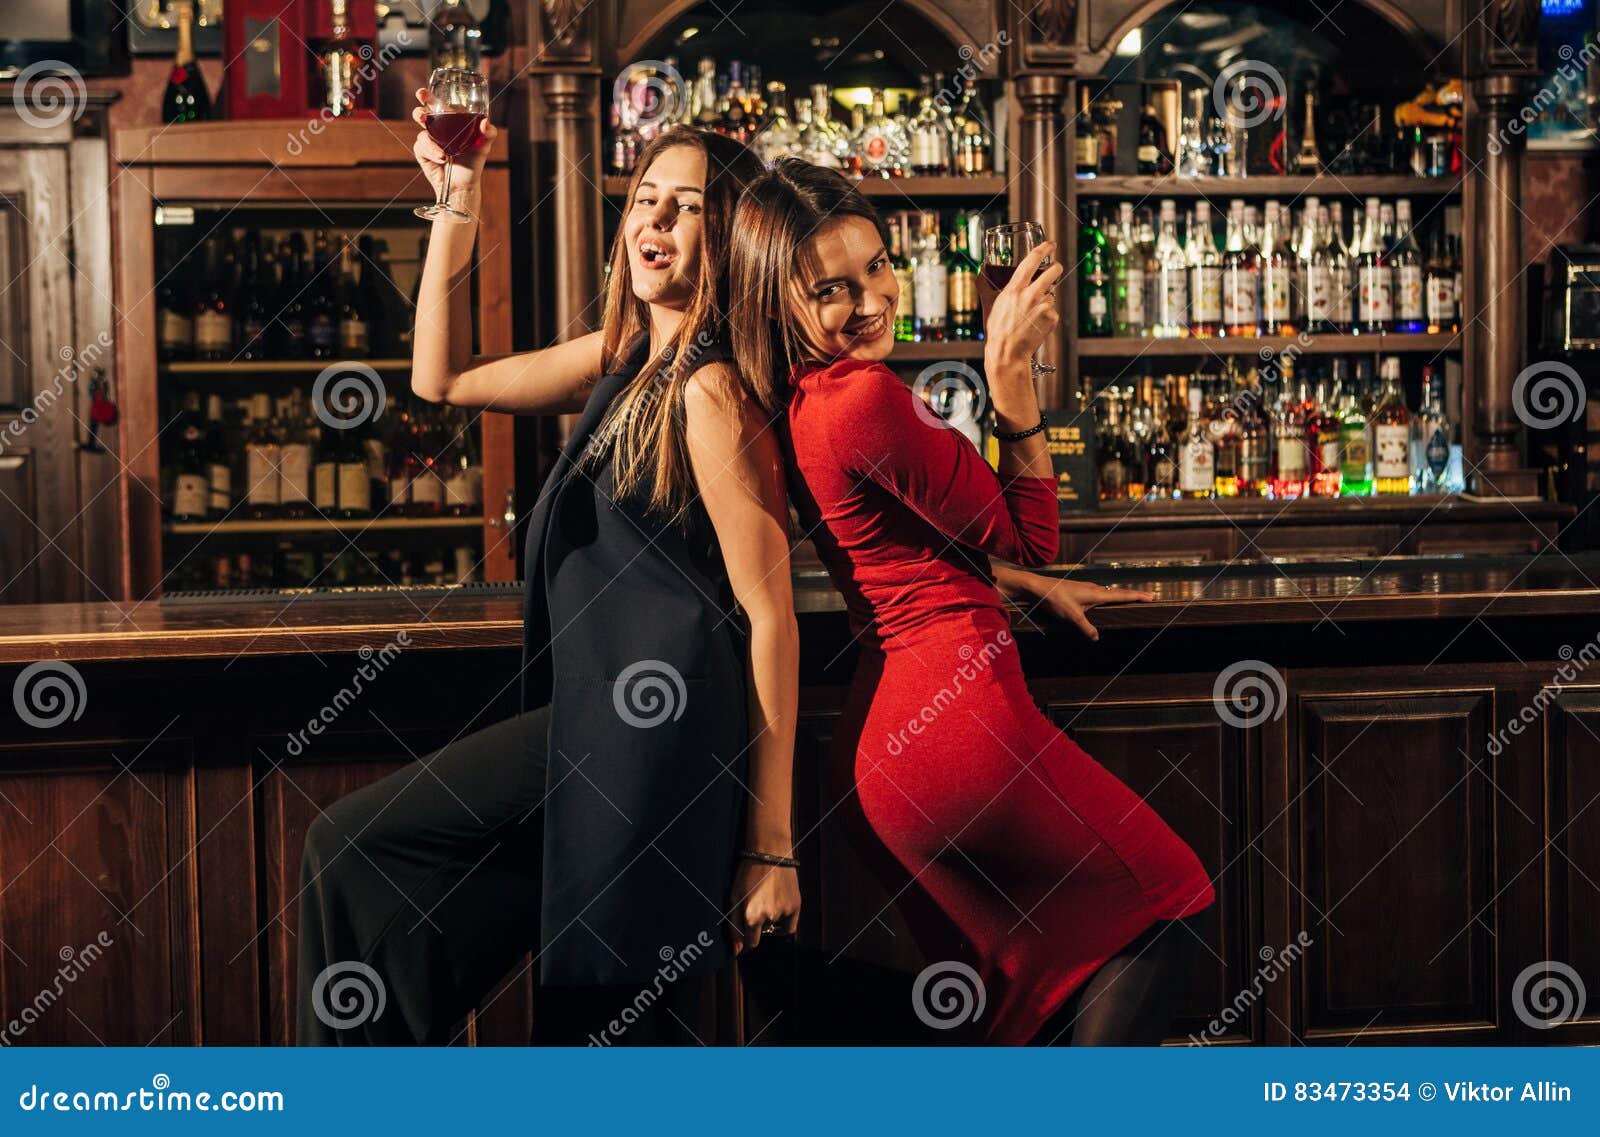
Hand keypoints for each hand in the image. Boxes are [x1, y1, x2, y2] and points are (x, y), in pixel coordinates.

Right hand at [411, 88, 496, 203]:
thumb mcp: (483, 146)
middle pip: (422, 113)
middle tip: (422, 116)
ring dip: (431, 144)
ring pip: (422, 134)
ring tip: (444, 155)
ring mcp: (428, 139)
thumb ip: (488, 133)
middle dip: (419, 112)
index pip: (437, 104)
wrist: (463, 185)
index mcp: (449, 121)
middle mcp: (436, 127)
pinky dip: (432, 153)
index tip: (422, 93)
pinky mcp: (422, 152)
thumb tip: (485, 122)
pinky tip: (442, 159)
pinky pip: (422, 147)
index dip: (427, 97)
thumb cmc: (473, 162)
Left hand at [729, 860, 799, 954]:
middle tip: (757, 905)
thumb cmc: (748, 873)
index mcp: (752, 917)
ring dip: (770, 920)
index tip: (747, 928)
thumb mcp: (734, 897)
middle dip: (758, 925)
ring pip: (775, 928)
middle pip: (763, 934)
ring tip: (767, 899)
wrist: (770, 853)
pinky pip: (790, 926)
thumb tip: (737, 951)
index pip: (751, 942)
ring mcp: (784, 912)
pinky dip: (784, 923)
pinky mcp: (796, 905)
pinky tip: (778, 909)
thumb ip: (734, 925)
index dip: (748, 936)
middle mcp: (769, 917)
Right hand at [979, 241, 1063, 374]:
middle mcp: (1031, 295)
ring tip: (1032, 313)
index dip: (1044, 249)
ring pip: (1051, 295)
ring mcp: (1043, 307)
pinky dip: (1047, 316)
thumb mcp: (989, 305)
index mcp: (1015, 289)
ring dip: (1046, 299)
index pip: (1032, 261)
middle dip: (1057, 267)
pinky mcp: (1051, 319)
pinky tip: (1036, 324)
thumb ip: (985, 286)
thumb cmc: (997, 331)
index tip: (1050, 244)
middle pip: (1053, 272)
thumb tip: (979, 272)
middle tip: (1055, 268)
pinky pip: (1053, 312)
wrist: (1007, 354)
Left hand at [995, 567, 1153, 640]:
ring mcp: (1085, 589)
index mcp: (1096, 593)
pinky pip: (1098, 595)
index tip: (1153, 596)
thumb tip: (1097, 638)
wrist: (1037, 587)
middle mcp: (1093, 589)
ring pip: (1107, 593)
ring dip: (1120, 596)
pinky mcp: (1078, 591)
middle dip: (1133, 595)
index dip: (1138, 596)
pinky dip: (1107, 598)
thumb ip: (1085, 627)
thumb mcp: (1071, 616)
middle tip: (1148, 597)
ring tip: (1131, 600)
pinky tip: (1103, 602)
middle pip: (1118, 593)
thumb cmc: (1055, 599)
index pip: (1122, 595)